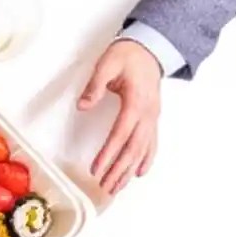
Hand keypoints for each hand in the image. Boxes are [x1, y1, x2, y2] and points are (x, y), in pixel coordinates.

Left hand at [78, 39, 162, 194]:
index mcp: (136, 102)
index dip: (108, 153)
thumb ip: (94, 85)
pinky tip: (139, 173)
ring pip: (143, 150)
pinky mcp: (153, 118)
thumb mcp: (107, 64)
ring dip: (130, 170)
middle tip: (105, 187)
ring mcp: (153, 117)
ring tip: (117, 187)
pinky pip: (151, 143)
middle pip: (133, 148)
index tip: (97, 169)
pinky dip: (146, 159)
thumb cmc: (127, 55)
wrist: (151, 48)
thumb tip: (83, 105)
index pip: (120, 134)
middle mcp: (148, 114)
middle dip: (118, 170)